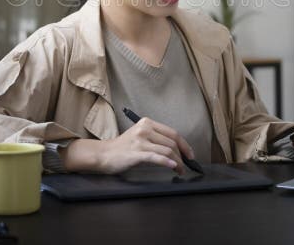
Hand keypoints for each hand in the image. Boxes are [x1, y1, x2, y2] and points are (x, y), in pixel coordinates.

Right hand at [62, 117, 195, 174]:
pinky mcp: (136, 153)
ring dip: (177, 162)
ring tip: (180, 170)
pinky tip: (173, 167)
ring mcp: (140, 140)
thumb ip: (155, 138)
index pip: (172, 133)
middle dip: (183, 156)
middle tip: (186, 166)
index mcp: (147, 123)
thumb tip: (176, 150)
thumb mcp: (139, 136)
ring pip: (167, 150)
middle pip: (172, 142)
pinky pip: (156, 157)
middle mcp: (145, 129)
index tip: (190, 155)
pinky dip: (167, 162)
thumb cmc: (122, 148)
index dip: (185, 145)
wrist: (104, 154)